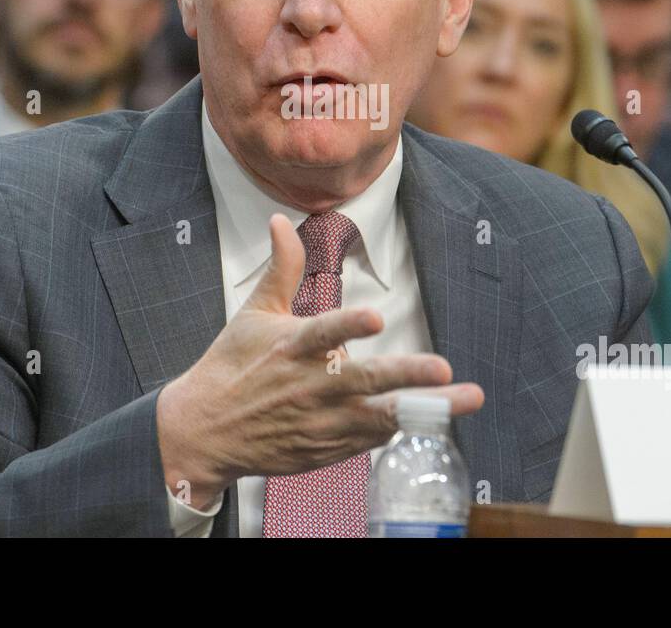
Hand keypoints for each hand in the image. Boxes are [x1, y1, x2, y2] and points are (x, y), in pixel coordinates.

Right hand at [156, 213, 483, 507]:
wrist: (203, 431)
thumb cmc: (232, 366)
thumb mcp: (254, 312)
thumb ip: (282, 268)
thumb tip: (282, 221)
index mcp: (291, 347)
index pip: (323, 333)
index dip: (349, 326)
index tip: (376, 317)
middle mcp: (309, 385)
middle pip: (364, 379)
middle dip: (408, 374)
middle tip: (444, 369)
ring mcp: (321, 420)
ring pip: (380, 415)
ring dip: (426, 408)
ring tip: (466, 398)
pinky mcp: (326, 448)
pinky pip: (372, 439)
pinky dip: (401, 428)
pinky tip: (436, 419)